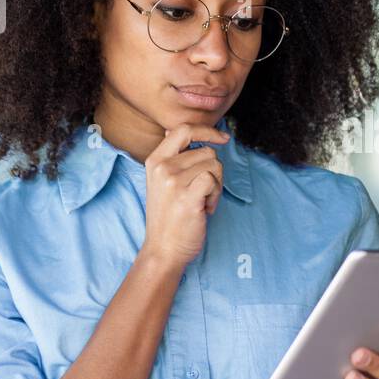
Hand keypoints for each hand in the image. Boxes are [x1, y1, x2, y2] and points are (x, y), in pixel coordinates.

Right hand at [138, 122, 228, 269]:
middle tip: (203, 192)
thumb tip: (177, 131)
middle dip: (214, 172)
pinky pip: (213, 180)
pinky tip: (206, 208)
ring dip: (216, 186)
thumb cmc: (168, 216)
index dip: (207, 130)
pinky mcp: (186, 197)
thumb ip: (171, 157)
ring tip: (202, 202)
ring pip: (214, 166)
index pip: (183, 129)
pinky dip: (216, 195)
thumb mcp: (160, 181)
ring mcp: (173, 181)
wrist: (163, 249)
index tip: (223, 138)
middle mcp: (162, 167)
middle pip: (207, 152)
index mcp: (155, 160)